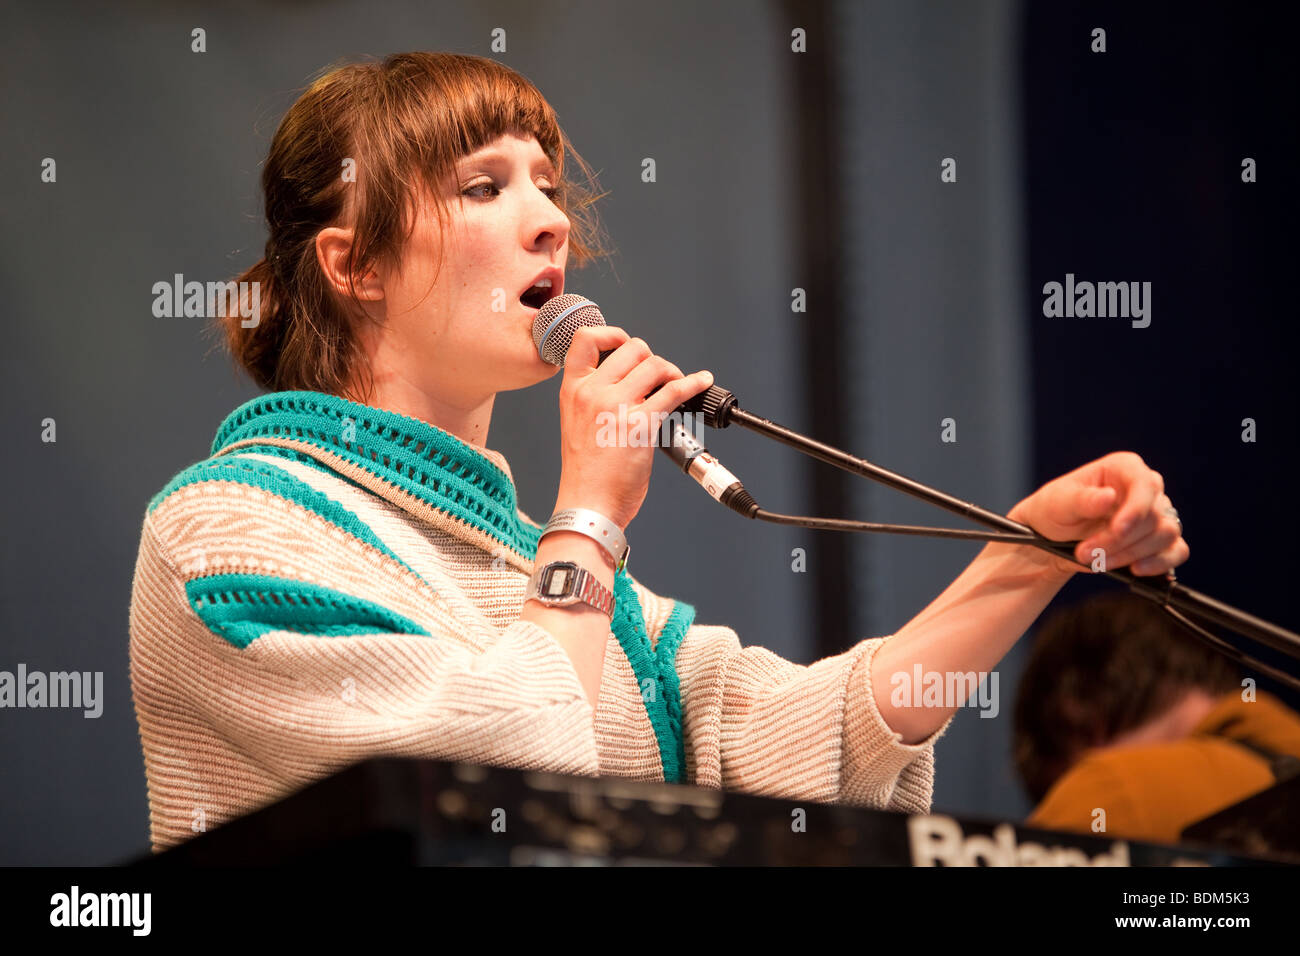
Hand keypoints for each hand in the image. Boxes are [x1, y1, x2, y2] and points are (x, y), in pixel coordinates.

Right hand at [552, 325, 713, 529]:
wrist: (588, 505)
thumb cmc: (587, 474)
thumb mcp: (577, 424)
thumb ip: (596, 398)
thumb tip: (633, 382)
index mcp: (573, 390)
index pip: (585, 339)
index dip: (611, 333)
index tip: (625, 342)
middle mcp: (592, 393)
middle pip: (632, 349)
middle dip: (652, 359)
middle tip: (658, 377)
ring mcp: (615, 407)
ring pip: (655, 365)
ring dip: (672, 372)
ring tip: (674, 387)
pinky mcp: (640, 425)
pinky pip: (674, 391)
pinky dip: (693, 383)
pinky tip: (701, 382)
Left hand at [1008, 451, 1188, 577]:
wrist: (1051, 538)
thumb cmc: (1054, 511)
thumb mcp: (1059, 502)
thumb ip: (1083, 500)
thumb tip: (1108, 496)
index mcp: (1124, 468)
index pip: (1145, 484)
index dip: (1135, 510)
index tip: (1117, 529)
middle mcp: (1145, 488)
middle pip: (1153, 516)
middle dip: (1118, 540)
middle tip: (1085, 553)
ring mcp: (1156, 514)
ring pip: (1166, 535)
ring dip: (1130, 554)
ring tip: (1097, 561)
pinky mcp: (1159, 541)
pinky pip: (1177, 551)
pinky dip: (1160, 563)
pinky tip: (1135, 570)